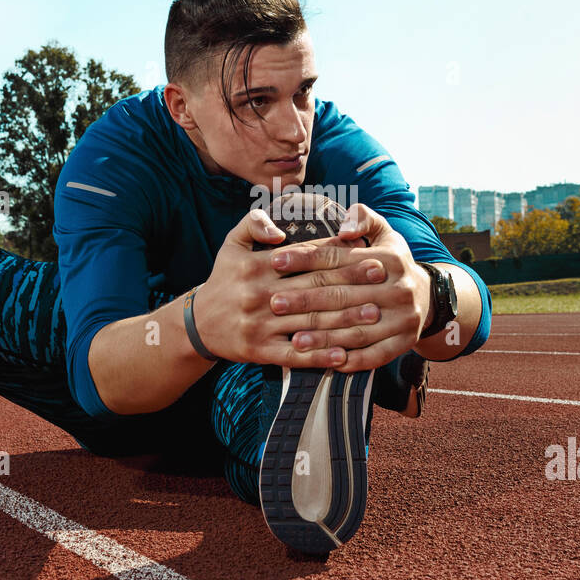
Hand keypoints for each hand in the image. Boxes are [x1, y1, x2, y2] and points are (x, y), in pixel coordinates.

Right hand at [193, 207, 387, 367]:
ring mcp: (261, 326)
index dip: (336, 253)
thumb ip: (253, 224)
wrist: (198, 325)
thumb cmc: (223, 280)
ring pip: (309, 321)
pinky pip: (296, 355)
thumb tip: (279, 227)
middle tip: (381, 275)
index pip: (304, 257)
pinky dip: (321, 356)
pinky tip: (345, 354)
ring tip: (374, 313)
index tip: (365, 250)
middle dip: (351, 280)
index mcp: (256, 267)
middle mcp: (259, 295)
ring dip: (345, 318)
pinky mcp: (261, 351)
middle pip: (313, 287)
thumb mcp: (231, 245)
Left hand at [265, 203, 431, 372]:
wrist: (428, 297)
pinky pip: (374, 356)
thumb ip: (362, 218)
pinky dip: (350, 360)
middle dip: (305, 299)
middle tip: (274, 302)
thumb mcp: (384, 233)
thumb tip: (344, 227)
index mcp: (389, 258)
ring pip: (357, 330)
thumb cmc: (392, 262)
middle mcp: (398, 288)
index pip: (339, 258)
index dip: (306, 258)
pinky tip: (325, 361)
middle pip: (343, 296)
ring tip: (293, 339)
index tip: (276, 261)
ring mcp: (403, 318)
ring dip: (323, 337)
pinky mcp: (405, 342)